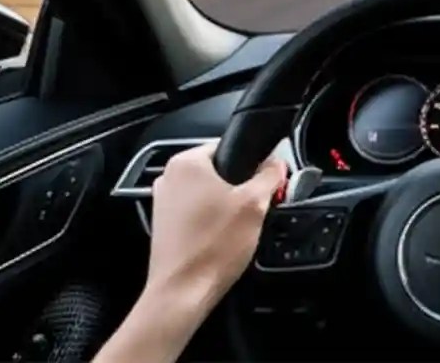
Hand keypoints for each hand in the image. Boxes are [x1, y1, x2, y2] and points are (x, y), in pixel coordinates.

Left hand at [146, 143, 287, 310]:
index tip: (265, 183)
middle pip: (218, 171)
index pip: (228, 146)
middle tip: (255, 208)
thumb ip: (269, 176)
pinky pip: (195, 212)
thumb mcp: (254, 204)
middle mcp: (169, 177)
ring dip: (225, 205)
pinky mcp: (163, 225)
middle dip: (239, 187)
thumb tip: (277, 163)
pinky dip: (210, 220)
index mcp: (186, 162)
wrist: (183, 292)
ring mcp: (162, 202)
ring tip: (239, 227)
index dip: (252, 163)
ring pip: (207, 193)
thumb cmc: (214, 246)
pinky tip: (222, 238)